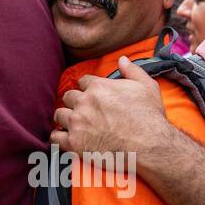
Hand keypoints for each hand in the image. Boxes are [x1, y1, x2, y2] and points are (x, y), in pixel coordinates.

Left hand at [51, 56, 168, 157]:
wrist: (148, 145)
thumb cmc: (149, 116)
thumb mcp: (146, 86)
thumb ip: (132, 70)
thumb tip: (122, 59)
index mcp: (98, 86)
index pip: (83, 81)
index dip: (87, 88)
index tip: (91, 95)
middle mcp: (84, 102)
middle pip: (68, 96)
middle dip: (75, 102)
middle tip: (83, 110)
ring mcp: (77, 122)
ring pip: (59, 114)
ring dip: (65, 117)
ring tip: (72, 123)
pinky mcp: (74, 142)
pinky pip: (55, 137)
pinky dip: (58, 137)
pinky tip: (65, 137)